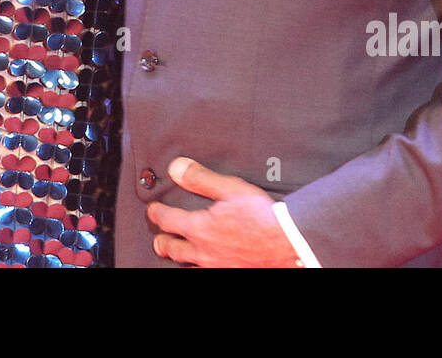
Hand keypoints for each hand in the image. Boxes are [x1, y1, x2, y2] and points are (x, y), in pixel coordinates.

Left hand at [146, 157, 301, 266]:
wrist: (288, 243)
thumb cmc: (263, 217)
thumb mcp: (230, 189)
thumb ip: (200, 179)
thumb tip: (176, 169)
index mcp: (200, 229)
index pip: (168, 220)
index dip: (157, 213)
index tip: (153, 210)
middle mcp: (204, 252)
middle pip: (174, 249)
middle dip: (163, 242)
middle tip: (158, 239)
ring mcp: (217, 266)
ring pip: (188, 265)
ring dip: (180, 258)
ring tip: (176, 255)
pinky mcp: (231, 272)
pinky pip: (207, 272)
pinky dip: (200, 267)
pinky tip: (207, 264)